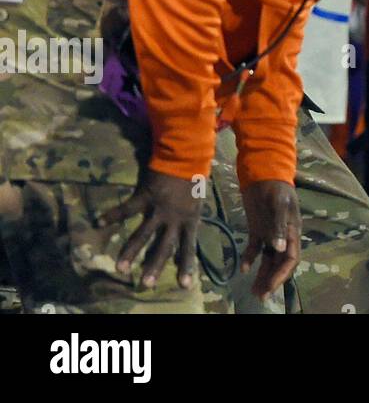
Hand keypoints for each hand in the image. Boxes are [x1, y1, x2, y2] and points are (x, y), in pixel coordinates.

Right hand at [97, 169, 202, 290]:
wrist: (186, 156)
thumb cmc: (194, 180)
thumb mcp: (196, 203)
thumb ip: (187, 220)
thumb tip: (183, 235)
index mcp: (190, 220)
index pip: (189, 247)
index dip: (187, 266)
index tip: (184, 286)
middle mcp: (174, 218)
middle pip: (164, 246)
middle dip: (155, 266)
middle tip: (146, 284)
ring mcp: (159, 209)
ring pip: (143, 234)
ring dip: (131, 252)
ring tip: (120, 268)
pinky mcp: (146, 197)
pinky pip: (126, 209)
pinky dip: (112, 215)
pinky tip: (99, 221)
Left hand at [240, 180, 300, 300]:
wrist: (263, 173)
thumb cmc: (275, 187)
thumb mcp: (279, 204)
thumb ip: (278, 226)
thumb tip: (280, 249)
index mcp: (292, 231)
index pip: (290, 258)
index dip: (282, 274)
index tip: (270, 287)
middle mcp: (283, 236)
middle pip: (279, 263)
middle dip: (272, 280)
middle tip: (261, 296)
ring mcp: (269, 233)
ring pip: (268, 260)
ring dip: (262, 275)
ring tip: (253, 291)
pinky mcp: (257, 229)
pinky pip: (255, 249)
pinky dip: (250, 259)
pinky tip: (243, 269)